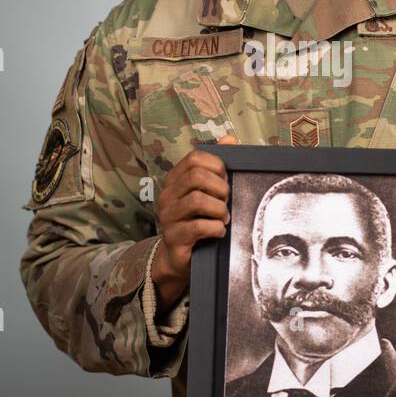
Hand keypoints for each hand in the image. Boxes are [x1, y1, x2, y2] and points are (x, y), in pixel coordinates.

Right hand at [150, 134, 236, 311]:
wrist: (180, 258)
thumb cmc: (197, 221)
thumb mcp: (207, 192)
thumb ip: (216, 165)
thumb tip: (229, 138)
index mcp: (175, 180)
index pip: (195, 158)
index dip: (217, 167)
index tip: (225, 180)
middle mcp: (167, 195)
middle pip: (196, 177)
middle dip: (220, 188)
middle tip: (226, 201)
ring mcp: (167, 217)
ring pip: (197, 201)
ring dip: (219, 209)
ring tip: (223, 218)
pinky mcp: (173, 238)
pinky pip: (197, 227)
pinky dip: (215, 228)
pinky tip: (218, 232)